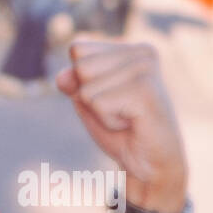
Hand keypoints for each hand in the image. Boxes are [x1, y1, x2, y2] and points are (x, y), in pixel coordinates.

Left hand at [55, 39, 187, 212]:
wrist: (150, 165)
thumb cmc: (121, 129)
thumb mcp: (88, 100)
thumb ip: (72, 81)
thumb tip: (62, 77)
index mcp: (131, 47)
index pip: (78, 49)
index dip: (84, 81)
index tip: (112, 97)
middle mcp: (143, 52)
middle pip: (81, 67)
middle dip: (91, 97)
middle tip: (119, 111)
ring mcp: (146, 70)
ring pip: (87, 88)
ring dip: (100, 112)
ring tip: (127, 118)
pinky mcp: (146, 91)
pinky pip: (98, 104)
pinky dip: (108, 122)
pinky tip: (132, 124)